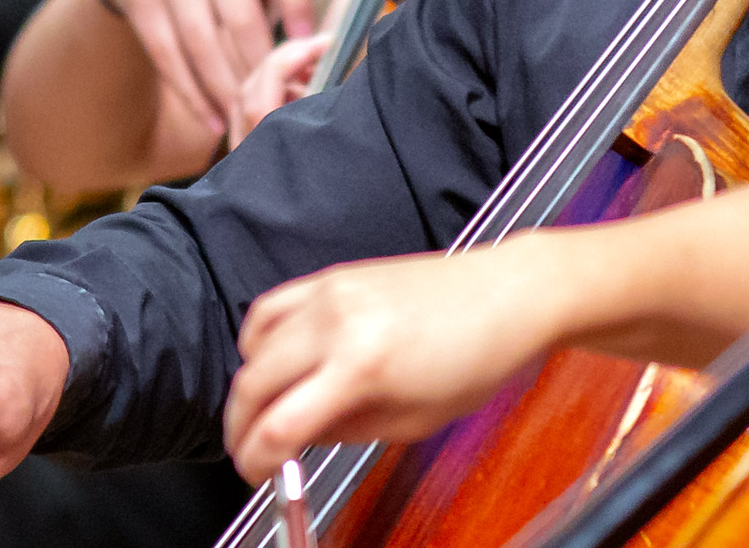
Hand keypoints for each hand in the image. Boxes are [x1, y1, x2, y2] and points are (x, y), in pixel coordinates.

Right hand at [96, 0, 319, 146]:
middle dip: (261, 68)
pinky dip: (193, 95)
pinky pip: (168, 55)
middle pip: (241, 19)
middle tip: (279, 105)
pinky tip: (213, 120)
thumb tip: (334, 43)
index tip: (316, 46)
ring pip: (202, 44)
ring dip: (226, 90)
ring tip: (244, 120)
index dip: (299, 6)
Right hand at [222, 237, 580, 482]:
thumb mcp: (416, 420)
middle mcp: (338, 323)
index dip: (255, 460)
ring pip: (252, 346)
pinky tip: (272, 361)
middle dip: (240, 428)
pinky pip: (270, 308)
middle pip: (252, 385)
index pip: (279, 425)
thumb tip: (300, 438)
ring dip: (248, 385)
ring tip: (262, 411)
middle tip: (248, 450)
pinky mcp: (333, 276)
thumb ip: (348, 431)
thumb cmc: (479, 355)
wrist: (509, 295)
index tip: (255, 473)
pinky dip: (258, 340)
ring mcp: (331, 293)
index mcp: (363, 366)